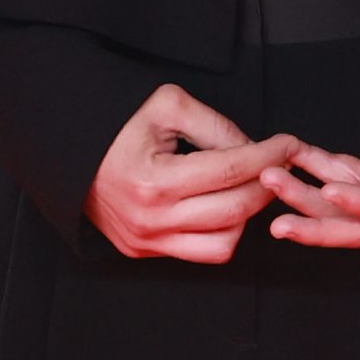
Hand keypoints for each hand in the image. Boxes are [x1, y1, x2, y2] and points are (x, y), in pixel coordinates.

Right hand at [88, 84, 306, 264]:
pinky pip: (203, 253)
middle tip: (280, 163)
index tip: (289, 143)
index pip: (232, 171)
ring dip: (248, 214)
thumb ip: (217, 127)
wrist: (70, 152)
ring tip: (251, 185)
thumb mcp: (167, 106)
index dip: (269, 155)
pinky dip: (224, 232)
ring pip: (225, 241)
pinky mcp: (145, 250)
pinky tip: (226, 206)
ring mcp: (147, 241)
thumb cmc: (118, 124)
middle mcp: (151, 219)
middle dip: (268, 184)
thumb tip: (256, 150)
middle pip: (236, 208)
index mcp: (154, 180)